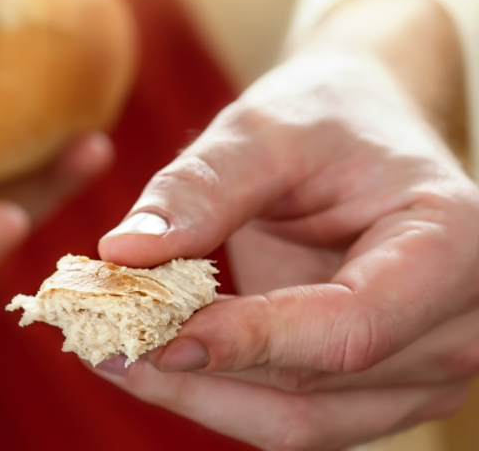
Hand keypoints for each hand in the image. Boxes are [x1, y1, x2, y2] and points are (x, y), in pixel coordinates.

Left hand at [94, 52, 478, 449]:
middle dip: (199, 375)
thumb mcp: (264, 129)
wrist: (363, 135)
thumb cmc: (325, 118)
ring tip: (106, 352)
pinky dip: (216, 393)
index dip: (249, 341)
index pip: (349, 327)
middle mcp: (458, 324)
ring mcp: (424, 370)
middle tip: (95, 341)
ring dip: (197, 396)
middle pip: (317, 389)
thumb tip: (122, 251)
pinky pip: (292, 416)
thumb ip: (200, 188)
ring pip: (298, 423)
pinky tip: (149, 355)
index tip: (153, 335)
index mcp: (453, 246)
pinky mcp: (379, 389)